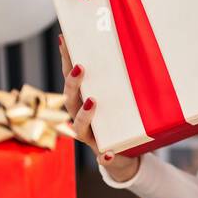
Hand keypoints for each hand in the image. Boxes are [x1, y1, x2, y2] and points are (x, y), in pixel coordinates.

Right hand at [59, 34, 140, 182]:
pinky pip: (103, 157)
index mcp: (83, 101)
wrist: (126, 154)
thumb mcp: (123, 96)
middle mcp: (81, 117)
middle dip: (73, 84)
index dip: (66, 60)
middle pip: (70, 100)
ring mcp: (91, 137)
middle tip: (81, 67)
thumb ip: (123, 77)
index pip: (71, 78)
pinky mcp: (104, 155)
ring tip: (93, 102)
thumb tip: (133, 43)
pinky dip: (105, 155)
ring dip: (84, 115)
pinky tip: (108, 153)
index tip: (64, 40)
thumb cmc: (122, 118)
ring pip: (80, 127)